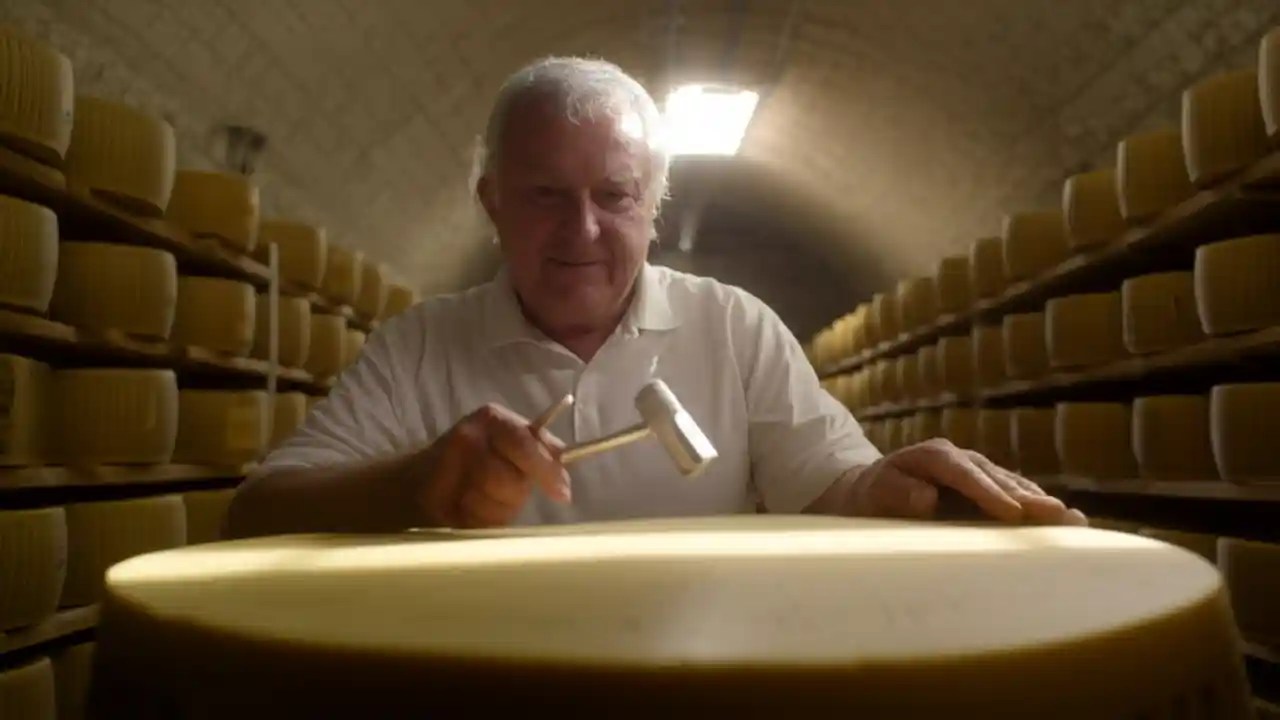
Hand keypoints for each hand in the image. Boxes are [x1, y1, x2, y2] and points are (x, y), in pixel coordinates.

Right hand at [413, 403, 571, 528]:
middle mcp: (470, 435)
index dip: (546, 471)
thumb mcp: (511, 446)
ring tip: (478, 498)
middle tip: (502, 491)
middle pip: (512, 480)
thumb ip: (540, 449)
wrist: (416, 482)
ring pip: (494, 504)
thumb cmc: (476, 462)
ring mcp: (449, 463)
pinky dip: (475, 521)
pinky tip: (464, 508)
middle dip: (513, 495)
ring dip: (494, 510)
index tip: (564, 495)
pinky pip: (472, 519)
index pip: (526, 444)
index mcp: (494, 419)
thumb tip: (565, 461)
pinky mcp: (435, 493)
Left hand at [843, 438, 1085, 524]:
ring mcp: (975, 470)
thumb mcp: (874, 492)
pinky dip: (1035, 506)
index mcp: (933, 457)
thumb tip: (926, 499)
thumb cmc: (872, 495)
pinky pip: (1012, 494)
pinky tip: (1058, 521)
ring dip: (1040, 502)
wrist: (869, 489)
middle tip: (1058, 515)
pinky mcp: (984, 486)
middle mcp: (960, 459)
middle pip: (997, 477)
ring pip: (1011, 485)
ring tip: (1071, 520)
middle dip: (1027, 497)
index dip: (988, 492)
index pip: (964, 473)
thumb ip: (897, 493)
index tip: (1011, 513)